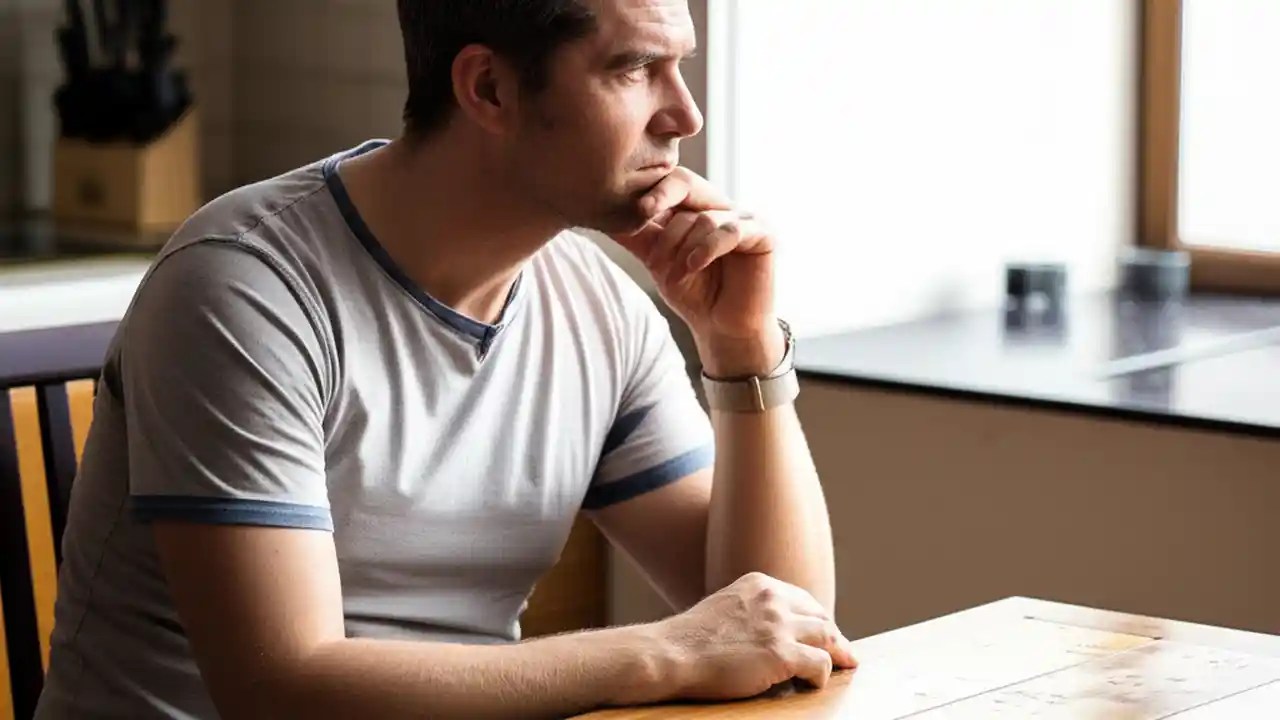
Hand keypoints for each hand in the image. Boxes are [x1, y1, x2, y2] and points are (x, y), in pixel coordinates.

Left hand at [611, 168, 776, 348]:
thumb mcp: (657, 261)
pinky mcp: (763, 234)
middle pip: (688, 184)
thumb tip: (598, 213)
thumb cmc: (694, 293)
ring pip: (703, 217)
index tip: (634, 209)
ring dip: (682, 247)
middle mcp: (721, 207)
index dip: (652, 189)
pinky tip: (694, 265)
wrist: (723, 329)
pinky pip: (731, 230)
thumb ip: (635, 236)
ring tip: (676, 274)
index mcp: (697, 207)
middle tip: (643, 214)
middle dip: (661, 201)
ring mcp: (744, 218)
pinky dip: (707, 248)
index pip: (673, 181)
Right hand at [653, 572, 857, 701]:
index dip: (817, 619)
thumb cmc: (690, 638)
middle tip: (843, 652)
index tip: (824, 632)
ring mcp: (779, 626)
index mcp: (759, 585)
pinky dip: (822, 675)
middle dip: (834, 636)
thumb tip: (770, 629)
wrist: (673, 653)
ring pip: (828, 638)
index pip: (802, 600)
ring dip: (837, 654)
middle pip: (820, 617)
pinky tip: (813, 683)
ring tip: (844, 665)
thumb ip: (751, 611)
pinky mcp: (782, 654)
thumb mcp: (726, 606)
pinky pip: (820, 665)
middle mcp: (773, 599)